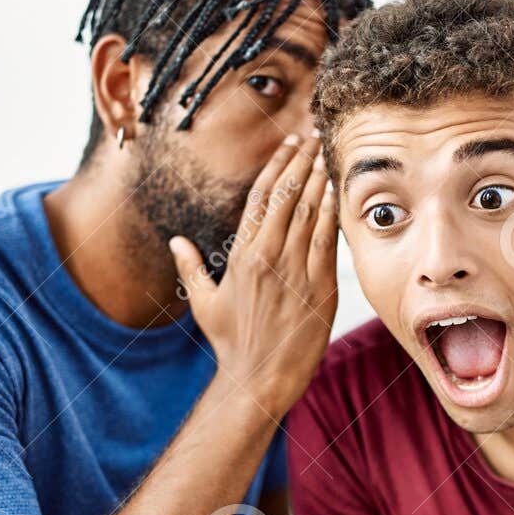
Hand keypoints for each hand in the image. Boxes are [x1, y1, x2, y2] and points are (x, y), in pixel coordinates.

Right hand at [169, 134, 338, 414]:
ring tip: (327, 153)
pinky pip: (328, 242)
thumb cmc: (231, 343)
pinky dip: (332, 214)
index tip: (289, 144)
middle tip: (314, 136)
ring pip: (310, 213)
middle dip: (302, 161)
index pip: (260, 197)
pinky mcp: (321, 288)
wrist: (260, 378)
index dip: (276, 165)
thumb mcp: (203, 303)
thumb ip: (190, 267)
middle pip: (287, 196)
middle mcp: (269, 257)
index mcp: (242, 255)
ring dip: (319, 179)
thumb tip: (175, 242)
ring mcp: (296, 271)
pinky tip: (338, 191)